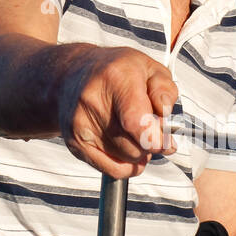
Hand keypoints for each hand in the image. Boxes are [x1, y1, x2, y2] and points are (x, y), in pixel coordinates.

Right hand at [57, 46, 177, 178]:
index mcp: (116, 78)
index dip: (158, 139)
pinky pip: (111, 169)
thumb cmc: (111, 71)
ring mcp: (81, 124)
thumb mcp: (147, 67)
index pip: (139, 124)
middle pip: (136, 146)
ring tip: (133, 132)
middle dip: (151, 143)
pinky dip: (125, 164)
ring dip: (137, 151)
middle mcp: (93, 101)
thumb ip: (164, 90)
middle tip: (150, 129)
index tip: (166, 138)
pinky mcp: (74, 142)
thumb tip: (165, 115)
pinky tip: (125, 147)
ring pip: (126, 159)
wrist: (69, 75)